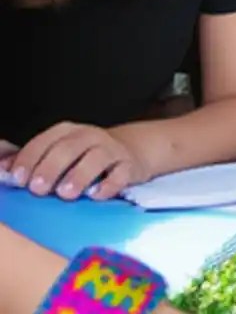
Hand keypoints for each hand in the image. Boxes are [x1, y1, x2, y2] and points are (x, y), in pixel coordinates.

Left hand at [1, 123, 147, 200]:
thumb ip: (33, 159)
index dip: (30, 159)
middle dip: (51, 168)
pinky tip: (96, 195)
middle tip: (38, 189)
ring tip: (66, 194)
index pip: (45, 141)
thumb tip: (3, 168)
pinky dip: (109, 185)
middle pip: (69, 148)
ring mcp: (111, 150)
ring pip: (96, 158)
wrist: (130, 152)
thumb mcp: (59, 152)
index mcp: (67, 132)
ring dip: (79, 175)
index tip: (19, 179)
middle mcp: (90, 137)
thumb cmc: (85, 156)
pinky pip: (120, 174)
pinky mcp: (129, 166)